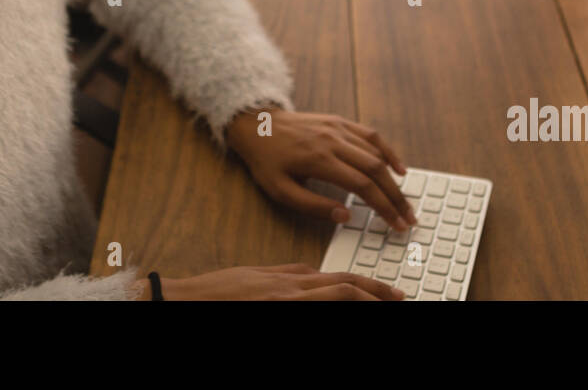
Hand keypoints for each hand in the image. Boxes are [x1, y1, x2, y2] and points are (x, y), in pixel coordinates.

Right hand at [158, 264, 404, 300]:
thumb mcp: (258, 275)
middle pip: (346, 290)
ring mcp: (285, 304)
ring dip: (363, 304)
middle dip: (379, 297)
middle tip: (402, 300)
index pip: (342, 280)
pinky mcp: (273, 312)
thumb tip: (314, 273)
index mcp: (291, 279)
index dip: (373, 287)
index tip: (394, 295)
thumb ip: (288, 274)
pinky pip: (314, 314)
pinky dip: (335, 313)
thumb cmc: (218, 291)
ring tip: (387, 307)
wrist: (185, 300)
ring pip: (336, 301)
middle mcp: (292, 292)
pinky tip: (350, 314)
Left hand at [225, 108, 415, 231]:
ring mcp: (338, 128)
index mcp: (320, 160)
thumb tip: (346, 216)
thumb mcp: (281, 191)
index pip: (362, 186)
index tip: (396, 224)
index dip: (383, 207)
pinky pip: (370, 136)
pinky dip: (388, 152)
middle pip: (376, 170)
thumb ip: (313, 206)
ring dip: (394, 179)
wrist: (257, 125)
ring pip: (376, 153)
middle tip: (409, 218)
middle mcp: (333, 141)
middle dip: (396, 196)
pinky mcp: (339, 121)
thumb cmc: (267, 161)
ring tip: (405, 201)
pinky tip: (398, 168)